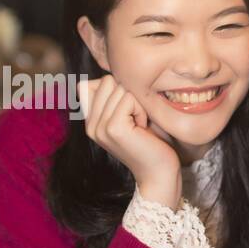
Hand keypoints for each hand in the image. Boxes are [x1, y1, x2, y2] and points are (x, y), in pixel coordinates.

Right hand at [79, 76, 180, 208]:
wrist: (159, 173)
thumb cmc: (152, 142)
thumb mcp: (130, 116)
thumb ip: (115, 97)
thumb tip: (110, 75)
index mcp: (90, 122)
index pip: (89, 84)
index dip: (114, 89)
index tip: (127, 113)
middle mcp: (90, 125)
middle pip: (107, 81)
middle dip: (129, 96)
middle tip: (136, 121)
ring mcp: (99, 127)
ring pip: (119, 88)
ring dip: (137, 104)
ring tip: (140, 126)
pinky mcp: (113, 128)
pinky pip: (129, 99)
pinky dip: (141, 110)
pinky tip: (142, 128)